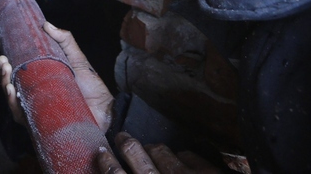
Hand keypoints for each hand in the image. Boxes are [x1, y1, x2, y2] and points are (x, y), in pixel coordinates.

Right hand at [0, 21, 113, 132]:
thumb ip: (64, 40)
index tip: (3, 56)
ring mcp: (38, 110)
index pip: (17, 74)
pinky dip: (14, 106)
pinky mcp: (42, 123)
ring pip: (13, 101)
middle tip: (4, 63)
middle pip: (11, 86)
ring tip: (7, 77)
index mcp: (41, 81)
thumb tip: (46, 24)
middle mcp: (36, 96)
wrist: (106, 110)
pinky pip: (23, 117)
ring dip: (5, 88)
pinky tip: (13, 93)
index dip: (6, 66)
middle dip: (2, 74)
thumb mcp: (77, 59)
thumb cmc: (92, 87)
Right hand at [98, 132, 220, 173]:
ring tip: (151, 150)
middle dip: (126, 142)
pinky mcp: (208, 173)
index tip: (102, 152)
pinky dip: (181, 157)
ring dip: (152, 149)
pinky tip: (182, 161)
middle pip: (134, 151)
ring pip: (160, 150)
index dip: (106, 161)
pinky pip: (187, 154)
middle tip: (123, 138)